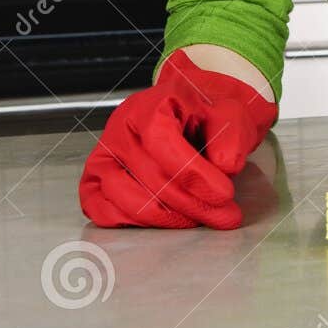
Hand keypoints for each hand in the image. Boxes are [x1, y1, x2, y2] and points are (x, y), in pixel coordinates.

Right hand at [79, 49, 277, 229]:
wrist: (194, 115)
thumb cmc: (207, 115)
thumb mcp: (231, 114)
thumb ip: (230, 136)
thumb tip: (225, 166)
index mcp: (150, 103)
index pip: (162, 142)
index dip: (194, 174)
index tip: (223, 194)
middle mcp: (120, 128)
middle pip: (151, 177)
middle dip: (193, 203)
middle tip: (225, 215)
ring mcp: (104, 155)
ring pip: (127, 200)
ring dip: (169, 217)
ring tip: (200, 217)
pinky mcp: (96, 179)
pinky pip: (102, 210)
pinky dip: (134, 224)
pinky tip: (168, 221)